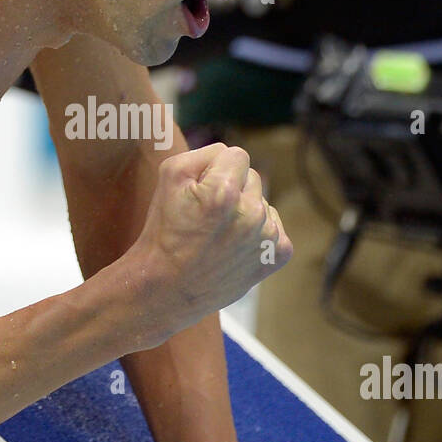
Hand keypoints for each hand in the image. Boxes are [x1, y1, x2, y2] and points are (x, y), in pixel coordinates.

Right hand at [127, 144, 292, 341]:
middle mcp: (251, 213)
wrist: (167, 288)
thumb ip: (203, 152)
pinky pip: (275, 227)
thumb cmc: (165, 231)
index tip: (202, 190)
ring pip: (262, 203)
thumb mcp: (169, 176)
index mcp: (224, 191)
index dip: (216, 169)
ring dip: (245, 213)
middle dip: (233, 189)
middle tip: (207, 216)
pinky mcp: (276, 255)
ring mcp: (267, 237)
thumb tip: (228, 155)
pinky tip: (235, 247)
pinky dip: (259, 235)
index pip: (237, 155)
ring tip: (219, 235)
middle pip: (253, 177)